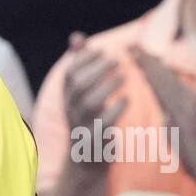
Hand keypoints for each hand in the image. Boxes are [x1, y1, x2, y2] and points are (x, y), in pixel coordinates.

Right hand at [61, 31, 126, 173]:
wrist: (86, 158)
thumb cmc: (88, 118)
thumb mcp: (80, 92)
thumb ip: (80, 64)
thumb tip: (75, 36)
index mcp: (68, 98)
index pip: (70, 73)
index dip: (84, 59)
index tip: (102, 51)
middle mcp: (71, 110)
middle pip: (78, 86)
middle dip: (98, 70)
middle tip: (118, 61)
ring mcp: (81, 125)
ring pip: (89, 103)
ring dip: (107, 87)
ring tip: (123, 77)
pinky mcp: (94, 140)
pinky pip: (103, 123)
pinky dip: (116, 109)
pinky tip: (127, 100)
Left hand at [128, 45, 195, 190]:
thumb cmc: (193, 152)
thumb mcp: (179, 130)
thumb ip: (171, 117)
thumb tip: (164, 112)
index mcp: (183, 99)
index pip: (162, 78)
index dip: (149, 64)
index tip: (135, 52)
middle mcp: (186, 96)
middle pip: (163, 73)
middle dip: (146, 58)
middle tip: (130, 44)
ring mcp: (186, 104)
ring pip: (164, 79)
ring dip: (148, 64)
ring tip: (134, 51)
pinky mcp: (185, 113)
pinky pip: (167, 94)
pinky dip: (156, 81)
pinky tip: (145, 72)